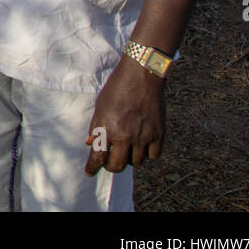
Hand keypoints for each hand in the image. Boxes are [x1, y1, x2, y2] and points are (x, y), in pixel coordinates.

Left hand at [84, 55, 165, 175]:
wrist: (141, 76)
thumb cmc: (117, 88)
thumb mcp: (100, 106)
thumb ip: (95, 126)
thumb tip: (89, 143)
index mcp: (108, 129)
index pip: (98, 156)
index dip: (93, 167)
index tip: (89, 172)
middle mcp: (125, 136)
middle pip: (118, 165)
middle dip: (111, 166)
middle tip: (110, 161)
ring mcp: (144, 137)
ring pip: (136, 162)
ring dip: (129, 158)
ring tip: (127, 149)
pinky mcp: (159, 134)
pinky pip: (153, 155)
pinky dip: (147, 154)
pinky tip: (143, 146)